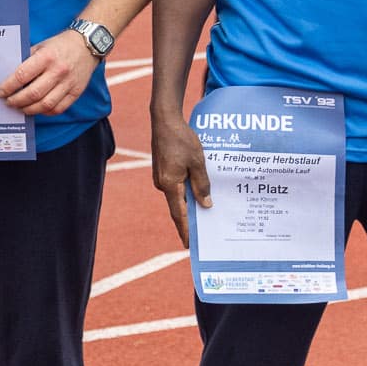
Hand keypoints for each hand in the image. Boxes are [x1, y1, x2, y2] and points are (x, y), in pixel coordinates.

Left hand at [0, 30, 99, 115]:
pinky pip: (59, 108)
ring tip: (20, 108)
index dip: (9, 86)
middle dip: (16, 101)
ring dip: (29, 109)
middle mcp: (58, 71)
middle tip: (8, 102)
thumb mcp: (41, 46)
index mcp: (46, 57)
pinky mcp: (77, 92)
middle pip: (33, 94)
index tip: (0, 92)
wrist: (87, 45)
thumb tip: (8, 76)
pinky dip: (45, 112)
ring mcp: (69, 83)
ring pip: (45, 105)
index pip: (22, 76)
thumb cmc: (60, 45)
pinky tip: (36, 109)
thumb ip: (27, 60)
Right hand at [151, 111, 211, 243]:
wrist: (164, 120)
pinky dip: (185, 191)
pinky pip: (175, 185)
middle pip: (177, 207)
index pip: (178, 214)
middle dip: (189, 220)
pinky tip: (197, 190)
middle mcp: (162, 183)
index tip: (190, 245)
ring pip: (177, 195)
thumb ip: (201, 185)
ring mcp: (161, 176)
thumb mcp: (197, 163)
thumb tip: (205, 205)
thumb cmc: (181, 140)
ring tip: (205, 212)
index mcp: (170, 184)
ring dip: (189, 203)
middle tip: (203, 233)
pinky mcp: (162, 169)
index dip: (185, 230)